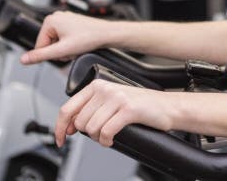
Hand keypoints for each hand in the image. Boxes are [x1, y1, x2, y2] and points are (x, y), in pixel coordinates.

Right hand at [20, 11, 112, 63]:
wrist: (107, 34)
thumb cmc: (89, 38)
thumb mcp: (62, 50)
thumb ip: (41, 55)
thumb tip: (24, 59)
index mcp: (50, 20)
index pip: (40, 45)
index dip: (52, 53)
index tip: (64, 52)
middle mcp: (56, 17)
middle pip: (49, 44)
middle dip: (59, 51)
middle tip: (71, 50)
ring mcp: (65, 19)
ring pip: (57, 43)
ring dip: (65, 49)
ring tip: (76, 46)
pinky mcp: (72, 24)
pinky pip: (65, 39)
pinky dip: (71, 44)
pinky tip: (79, 43)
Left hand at [55, 80, 173, 147]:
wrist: (166, 106)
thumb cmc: (139, 106)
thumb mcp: (111, 102)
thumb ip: (90, 109)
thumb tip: (69, 126)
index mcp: (97, 85)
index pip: (68, 107)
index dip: (60, 127)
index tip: (60, 138)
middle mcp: (105, 89)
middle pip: (80, 122)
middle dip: (88, 134)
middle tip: (100, 135)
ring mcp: (117, 98)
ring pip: (91, 128)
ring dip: (99, 138)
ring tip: (109, 135)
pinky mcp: (128, 109)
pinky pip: (106, 132)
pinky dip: (107, 141)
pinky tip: (113, 139)